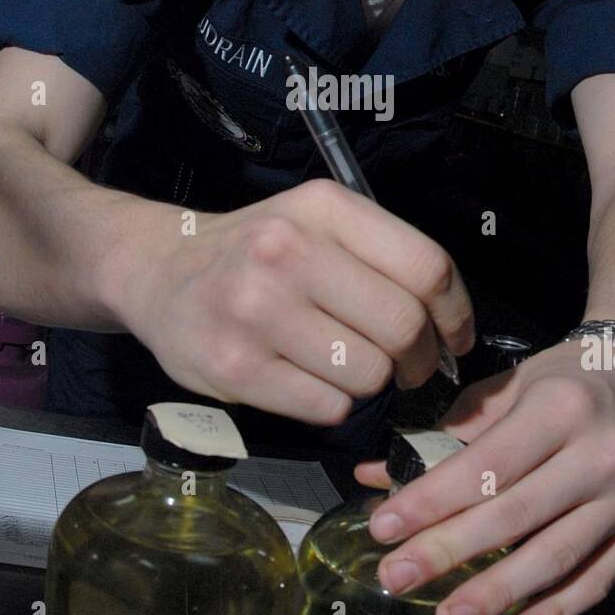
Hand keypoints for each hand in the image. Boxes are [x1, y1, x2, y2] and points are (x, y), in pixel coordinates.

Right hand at [117, 178, 474, 421]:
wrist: (159, 269)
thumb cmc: (255, 250)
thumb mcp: (316, 222)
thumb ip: (382, 256)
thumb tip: (451, 325)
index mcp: (322, 208)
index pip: (426, 267)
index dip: (456, 314)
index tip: (455, 338)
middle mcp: (288, 250)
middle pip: (403, 326)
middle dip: (419, 359)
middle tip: (407, 366)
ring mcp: (256, 310)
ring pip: (368, 373)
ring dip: (369, 382)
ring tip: (343, 366)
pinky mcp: (234, 366)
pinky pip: (327, 407)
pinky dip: (331, 404)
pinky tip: (308, 381)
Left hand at [354, 339, 614, 614]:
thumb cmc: (567, 377)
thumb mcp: (509, 385)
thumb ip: (449, 432)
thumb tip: (379, 476)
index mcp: (559, 409)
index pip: (487, 466)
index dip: (432, 501)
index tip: (384, 528)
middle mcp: (599, 455)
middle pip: (515, 516)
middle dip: (449, 551)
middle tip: (398, 577)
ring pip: (556, 557)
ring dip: (498, 595)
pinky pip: (596, 582)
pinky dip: (553, 612)